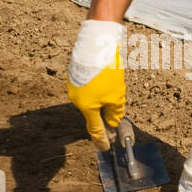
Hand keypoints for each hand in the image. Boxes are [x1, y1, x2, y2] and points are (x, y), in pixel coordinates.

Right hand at [67, 20, 124, 149]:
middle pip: (93, 112)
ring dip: (103, 96)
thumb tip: (113, 121)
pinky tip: (108, 74)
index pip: (94, 129)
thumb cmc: (106, 72)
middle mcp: (76, 98)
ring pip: (92, 98)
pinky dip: (99, 85)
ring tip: (114, 82)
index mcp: (85, 107)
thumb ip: (115, 112)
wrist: (97, 42)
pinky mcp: (77, 73)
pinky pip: (89, 86)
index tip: (104, 148)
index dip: (101, 140)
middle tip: (117, 109)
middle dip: (105, 112)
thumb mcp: (116, 96)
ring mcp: (74, 85)